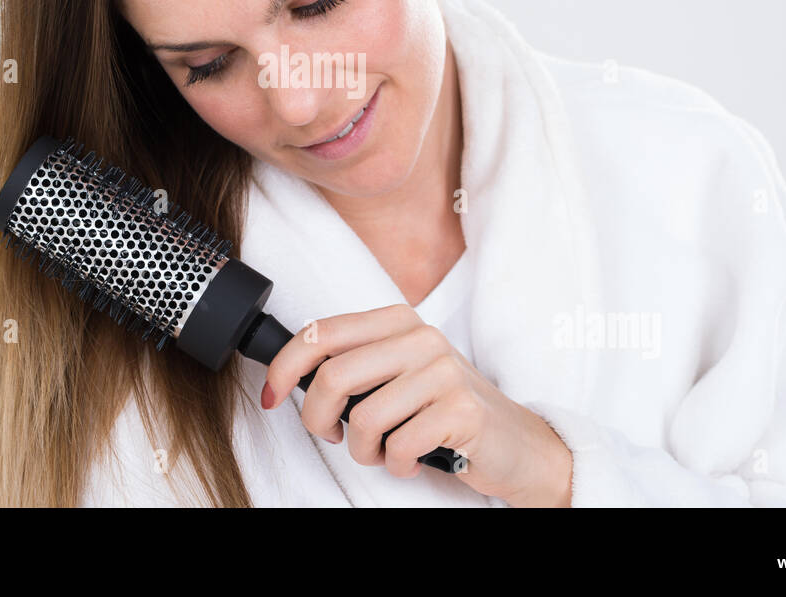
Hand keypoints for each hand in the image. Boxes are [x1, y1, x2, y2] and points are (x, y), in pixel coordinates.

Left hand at [261, 302, 572, 506]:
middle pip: (332, 377)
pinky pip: (398, 447)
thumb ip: (354, 364)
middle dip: (317, 419)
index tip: (271, 396)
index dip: (284, 367)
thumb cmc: (443, 409)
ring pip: (362, 419)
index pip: (320, 332)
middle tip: (333, 435)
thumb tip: (289, 375)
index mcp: (398, 321)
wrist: (514, 442)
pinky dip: (398, 464)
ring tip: (385, 449)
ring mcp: (443, 372)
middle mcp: (421, 337)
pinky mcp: (461, 411)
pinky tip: (414, 458)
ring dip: (363, 450)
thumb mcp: (397, 372)